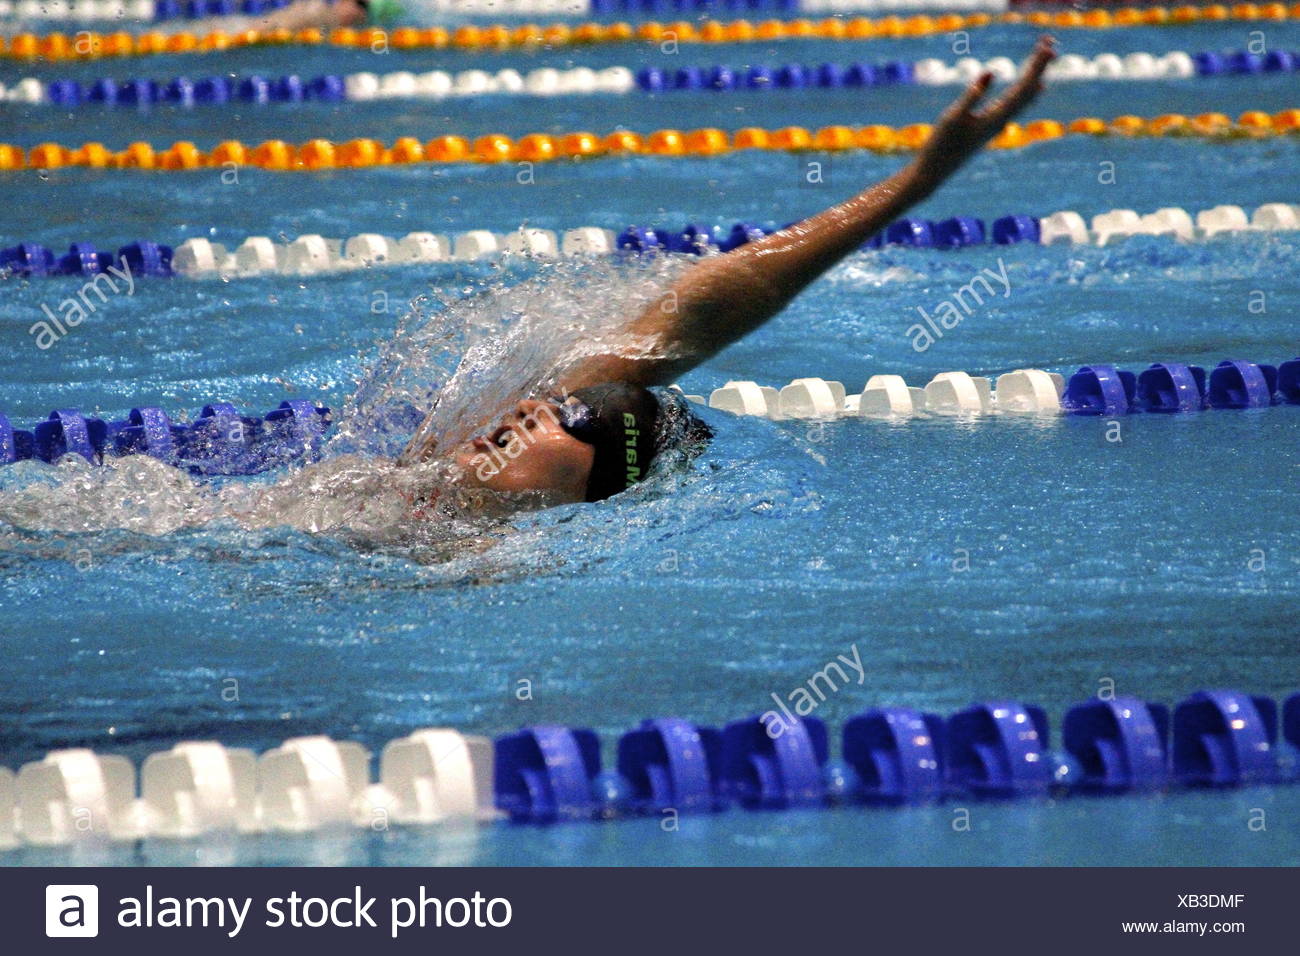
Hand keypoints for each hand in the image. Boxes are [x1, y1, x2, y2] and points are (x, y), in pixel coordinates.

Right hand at [914, 35, 1056, 183]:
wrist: (934, 172)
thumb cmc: (940, 145)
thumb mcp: (952, 117)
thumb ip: (972, 95)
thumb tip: (990, 72)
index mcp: (995, 118)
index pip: (1023, 87)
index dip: (1036, 65)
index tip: (1047, 46)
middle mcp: (1002, 122)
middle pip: (1029, 90)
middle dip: (1039, 65)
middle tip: (1050, 42)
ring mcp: (998, 125)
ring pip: (1025, 97)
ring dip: (1035, 76)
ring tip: (1046, 58)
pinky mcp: (991, 127)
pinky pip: (1018, 105)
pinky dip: (1028, 90)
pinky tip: (1037, 87)